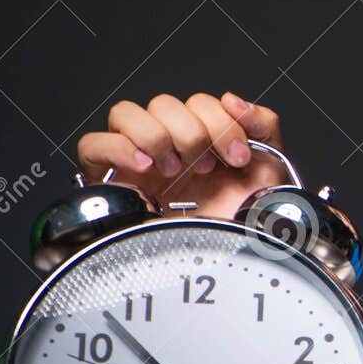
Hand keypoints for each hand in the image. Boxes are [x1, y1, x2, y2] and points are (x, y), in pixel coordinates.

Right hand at [75, 90, 284, 218]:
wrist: (230, 262)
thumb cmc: (244, 221)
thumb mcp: (269, 166)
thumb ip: (262, 123)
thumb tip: (233, 100)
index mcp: (202, 140)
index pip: (196, 102)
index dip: (219, 120)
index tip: (238, 156)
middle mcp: (169, 147)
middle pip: (163, 103)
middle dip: (192, 132)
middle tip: (208, 168)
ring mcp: (137, 161)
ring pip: (125, 113)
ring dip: (157, 136)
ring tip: (176, 169)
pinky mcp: (110, 180)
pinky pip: (93, 144)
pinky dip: (118, 147)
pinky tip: (147, 166)